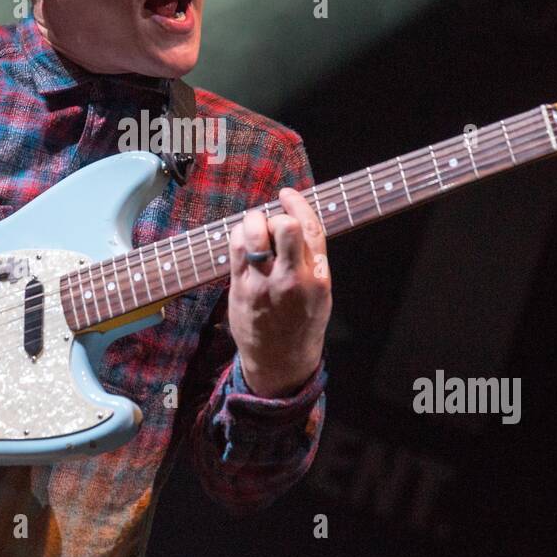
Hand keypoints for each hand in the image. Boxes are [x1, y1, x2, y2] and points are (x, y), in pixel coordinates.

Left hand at [226, 187, 331, 397]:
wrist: (281, 362)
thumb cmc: (301, 324)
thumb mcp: (321, 293)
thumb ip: (311, 260)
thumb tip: (295, 224)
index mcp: (318, 277)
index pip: (311, 228)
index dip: (298, 203)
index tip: (287, 194)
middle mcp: (292, 278)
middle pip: (284, 226)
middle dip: (274, 217)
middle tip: (269, 225)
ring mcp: (264, 283)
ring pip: (254, 232)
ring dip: (252, 222)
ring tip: (254, 231)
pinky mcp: (241, 288)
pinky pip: (235, 247)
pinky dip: (237, 236)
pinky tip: (242, 243)